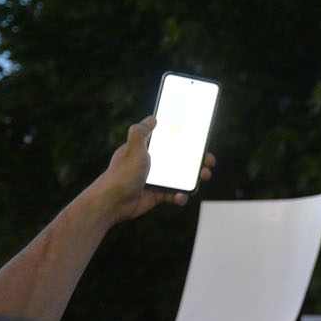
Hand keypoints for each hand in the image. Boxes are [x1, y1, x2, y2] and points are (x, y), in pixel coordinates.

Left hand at [88, 116, 215, 222]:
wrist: (112, 203)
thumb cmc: (121, 175)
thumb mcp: (132, 149)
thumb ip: (141, 132)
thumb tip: (152, 117)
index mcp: (146, 150)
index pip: (169, 141)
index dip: (185, 139)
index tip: (199, 138)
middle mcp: (152, 163)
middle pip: (180, 159)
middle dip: (196, 160)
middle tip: (208, 161)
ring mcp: (156, 180)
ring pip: (181, 177)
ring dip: (194, 177)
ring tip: (204, 176)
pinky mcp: (157, 195)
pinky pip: (174, 194)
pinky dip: (181, 195)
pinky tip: (180, 196)